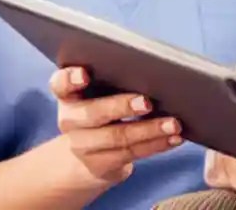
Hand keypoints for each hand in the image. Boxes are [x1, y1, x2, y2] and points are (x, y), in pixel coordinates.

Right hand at [50, 66, 183, 189]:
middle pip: (93, 113)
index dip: (70, 79)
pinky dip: (157, 144)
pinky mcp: (102, 164)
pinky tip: (174, 138)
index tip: (84, 74)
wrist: (84, 157)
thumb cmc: (100, 109)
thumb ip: (114, 79)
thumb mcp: (97, 94)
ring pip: (118, 137)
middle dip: (121, 106)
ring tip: (173, 123)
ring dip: (150, 130)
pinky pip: (133, 153)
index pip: (61, 84)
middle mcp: (71, 121)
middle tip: (146, 102)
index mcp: (68, 96)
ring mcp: (85, 146)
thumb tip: (155, 71)